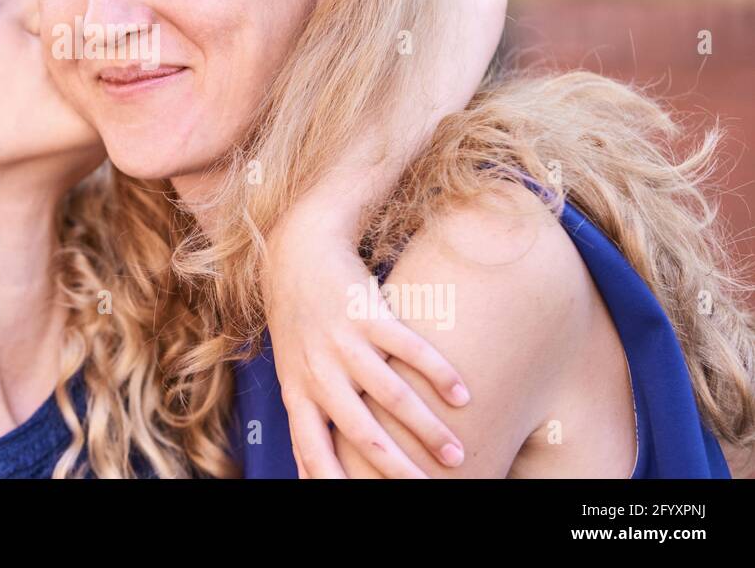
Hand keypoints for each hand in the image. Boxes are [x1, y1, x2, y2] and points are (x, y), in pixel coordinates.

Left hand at [265, 220, 470, 477]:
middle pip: (362, 431)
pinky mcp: (367, 311)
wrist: (298, 253)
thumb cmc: (298, 321)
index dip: (334, 480)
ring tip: (456, 454)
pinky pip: (409, 348)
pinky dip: (439, 373)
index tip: (366, 501)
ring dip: (428, 429)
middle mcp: (318, 369)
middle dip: (398, 466)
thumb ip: (305, 419)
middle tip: (430, 487)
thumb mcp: (291, 372)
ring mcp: (343, 341)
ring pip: (392, 395)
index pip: (312, 448)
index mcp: (297, 390)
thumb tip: (307, 474)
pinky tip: (463, 395)